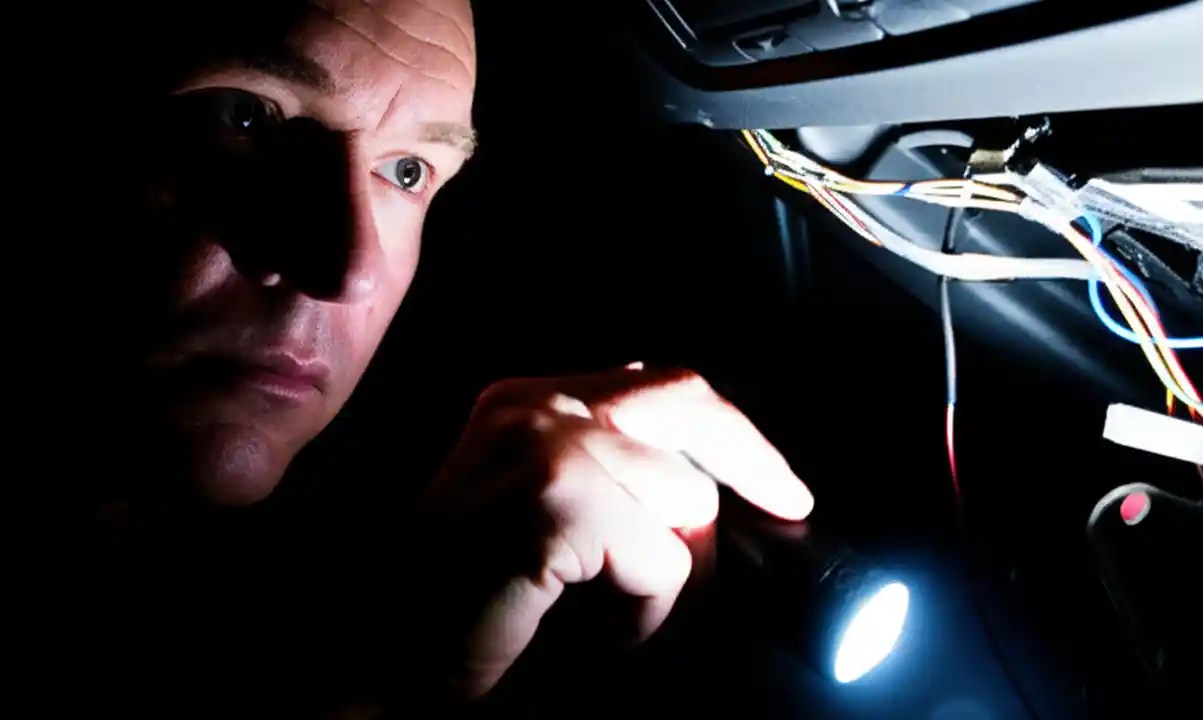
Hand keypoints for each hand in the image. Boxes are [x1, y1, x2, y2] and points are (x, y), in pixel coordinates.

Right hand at [418, 365, 812, 697]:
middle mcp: (534, 403)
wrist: (378, 653)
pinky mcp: (553, 504)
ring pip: (686, 503)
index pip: (667, 387)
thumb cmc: (467, 600)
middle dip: (747, 470)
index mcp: (529, 398)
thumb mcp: (548, 515)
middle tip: (771, 517)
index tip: (782, 485)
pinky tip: (582, 633)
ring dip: (663, 576)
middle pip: (690, 409)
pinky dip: (638, 620)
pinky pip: (660, 566)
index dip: (738, 437)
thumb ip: (616, 477)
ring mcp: (542, 446)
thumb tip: (708, 484)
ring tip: (599, 608)